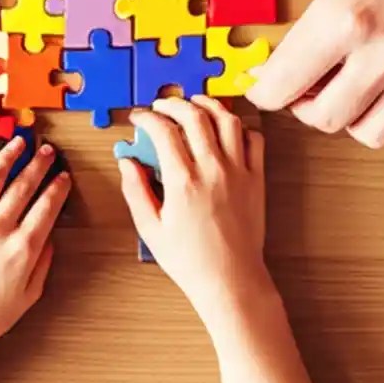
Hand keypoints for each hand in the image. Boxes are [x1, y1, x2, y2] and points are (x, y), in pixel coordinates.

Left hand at [0, 136, 70, 357]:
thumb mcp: (29, 295)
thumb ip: (43, 261)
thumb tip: (49, 235)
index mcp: (22, 249)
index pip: (47, 205)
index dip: (58, 187)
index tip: (63, 177)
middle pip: (23, 185)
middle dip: (39, 164)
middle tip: (48, 151)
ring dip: (9, 156)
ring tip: (19, 144)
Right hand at [117, 97, 269, 314]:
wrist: (231, 279)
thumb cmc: (190, 260)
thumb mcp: (150, 229)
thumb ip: (135, 191)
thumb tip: (127, 162)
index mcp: (183, 182)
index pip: (163, 131)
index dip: (147, 117)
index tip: (139, 118)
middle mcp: (212, 170)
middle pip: (194, 115)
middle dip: (173, 103)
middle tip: (161, 106)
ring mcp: (239, 172)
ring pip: (227, 120)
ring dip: (209, 105)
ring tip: (195, 103)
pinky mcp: (257, 179)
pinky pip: (254, 140)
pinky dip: (240, 127)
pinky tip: (227, 129)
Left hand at [247, 0, 383, 147]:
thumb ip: (309, 35)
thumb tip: (280, 73)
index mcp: (346, 20)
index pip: (284, 84)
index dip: (263, 92)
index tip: (262, 90)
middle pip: (325, 119)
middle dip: (305, 108)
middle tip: (305, 89)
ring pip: (370, 133)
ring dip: (351, 120)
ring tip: (347, 94)